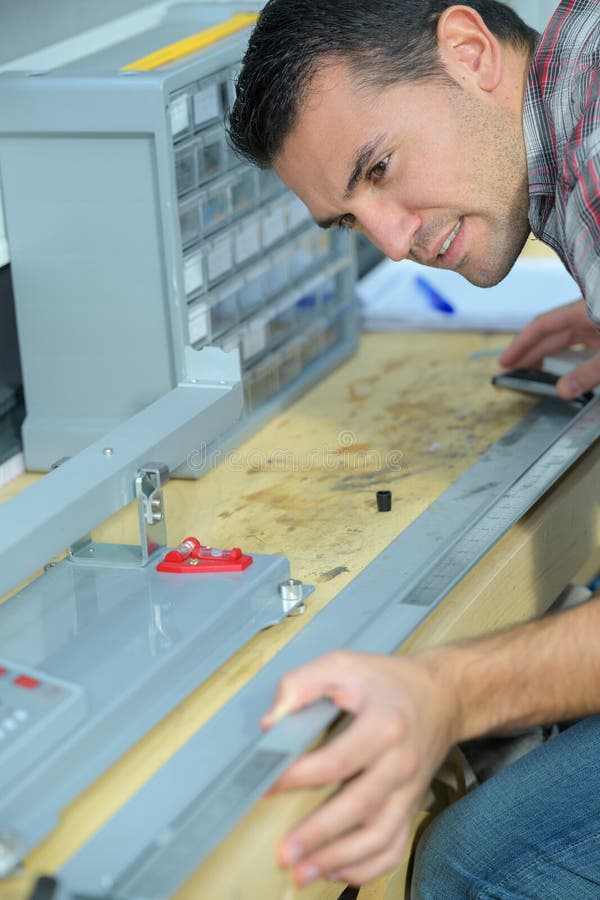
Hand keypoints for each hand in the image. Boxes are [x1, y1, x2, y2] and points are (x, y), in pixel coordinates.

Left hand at [261, 650, 458, 886]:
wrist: (441, 696)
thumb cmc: (385, 680)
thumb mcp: (342, 664)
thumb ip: (301, 685)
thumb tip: (269, 724)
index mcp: (385, 724)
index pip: (338, 759)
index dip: (298, 777)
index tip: (266, 786)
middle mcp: (401, 762)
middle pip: (359, 806)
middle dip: (318, 834)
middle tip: (284, 853)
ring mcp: (409, 789)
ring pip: (379, 836)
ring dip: (339, 860)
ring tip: (302, 874)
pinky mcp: (410, 805)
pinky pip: (394, 846)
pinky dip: (367, 867)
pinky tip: (336, 872)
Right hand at [499, 299, 599, 397]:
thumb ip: (589, 372)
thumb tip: (562, 391)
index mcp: (584, 312)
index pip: (542, 325)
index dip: (521, 343)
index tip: (504, 362)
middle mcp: (586, 316)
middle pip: (550, 335)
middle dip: (529, 354)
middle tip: (510, 375)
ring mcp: (597, 324)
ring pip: (565, 340)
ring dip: (546, 356)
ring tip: (530, 374)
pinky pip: (581, 344)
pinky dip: (568, 357)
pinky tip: (563, 371)